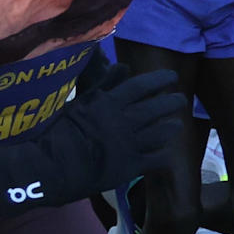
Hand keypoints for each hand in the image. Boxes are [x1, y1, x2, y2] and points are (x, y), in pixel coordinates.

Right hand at [0, 64, 180, 214]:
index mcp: (110, 103)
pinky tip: (167, 152)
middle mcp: (125, 121)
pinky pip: (155, 159)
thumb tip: (124, 66)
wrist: (53, 166)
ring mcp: (130, 145)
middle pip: (157, 108)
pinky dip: (163, 153)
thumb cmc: (61, 130)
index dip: (160, 80)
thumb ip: (104, 84)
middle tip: (181, 99)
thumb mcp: (80, 101)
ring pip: (160, 132)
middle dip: (172, 102)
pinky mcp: (131, 167)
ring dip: (171, 126)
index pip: (142, 86)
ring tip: (176, 124)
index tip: (172, 77)